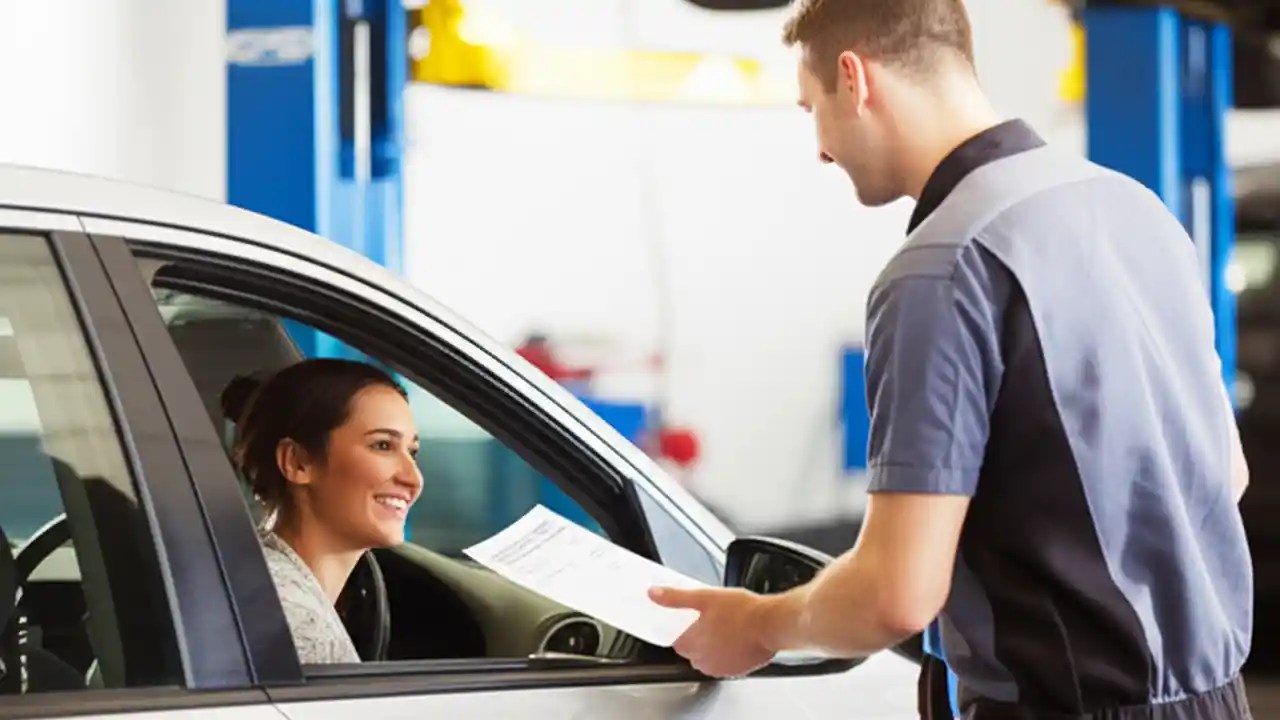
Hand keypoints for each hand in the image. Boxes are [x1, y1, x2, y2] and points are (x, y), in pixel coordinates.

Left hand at [648, 585, 777, 677]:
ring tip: (725, 628)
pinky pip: (725, 663)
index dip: (682, 630)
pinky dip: (727, 653)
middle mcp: (703, 660)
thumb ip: (676, 598)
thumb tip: (654, 594)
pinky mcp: (737, 671)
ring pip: (708, 658)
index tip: (689, 621)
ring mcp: (720, 668)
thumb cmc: (743, 611)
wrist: (770, 623)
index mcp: (692, 643)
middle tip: (710, 620)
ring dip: (712, 646)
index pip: (676, 641)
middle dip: (698, 637)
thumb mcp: (705, 597)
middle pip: (692, 650)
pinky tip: (735, 639)